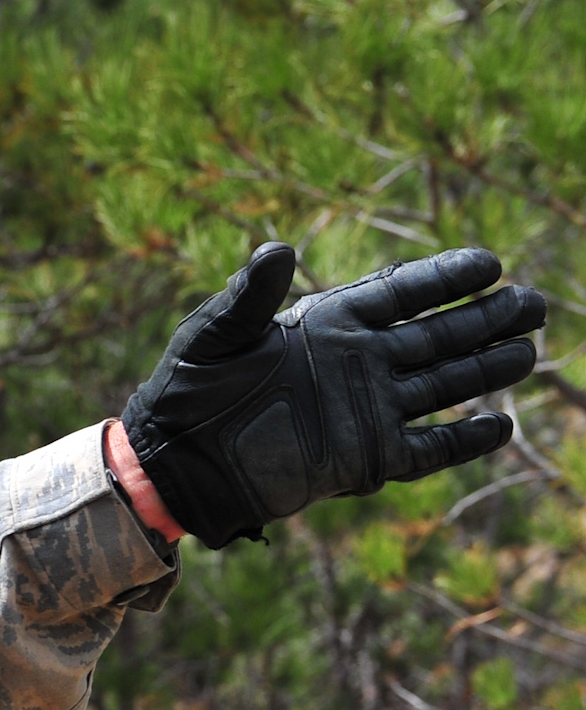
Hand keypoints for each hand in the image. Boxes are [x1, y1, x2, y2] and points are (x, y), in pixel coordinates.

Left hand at [121, 244, 544, 547]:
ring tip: (529, 349)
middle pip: (437, 335)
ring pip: (442, 384)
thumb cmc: (186, 391)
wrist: (175, 461)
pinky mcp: (363, 458)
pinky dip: (463, 440)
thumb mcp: (212, 335)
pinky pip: (426, 448)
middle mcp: (356, 364)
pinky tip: (501, 424)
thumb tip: (278, 248)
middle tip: (534, 303)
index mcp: (327, 325)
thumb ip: (248, 295)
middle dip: (486, 318)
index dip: (445, 279)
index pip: (400, 294)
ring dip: (486, 368)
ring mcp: (364, 411)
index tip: (489, 263)